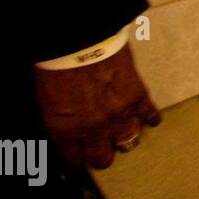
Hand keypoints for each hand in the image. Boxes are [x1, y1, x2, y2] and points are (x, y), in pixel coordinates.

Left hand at [33, 44, 161, 169]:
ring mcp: (119, 115)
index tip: (80, 156)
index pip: (74, 159)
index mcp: (65, 130)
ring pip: (128, 141)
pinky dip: (150, 118)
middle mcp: (93, 129)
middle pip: (103, 159)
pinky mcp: (138, 97)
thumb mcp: (47, 99)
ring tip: (123, 131)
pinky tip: (150, 118)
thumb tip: (71, 126)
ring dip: (125, 136)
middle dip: (102, 155)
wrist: (78, 39)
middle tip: (101, 147)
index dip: (77, 160)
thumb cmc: (55, 65)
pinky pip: (150, 116)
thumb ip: (61, 120)